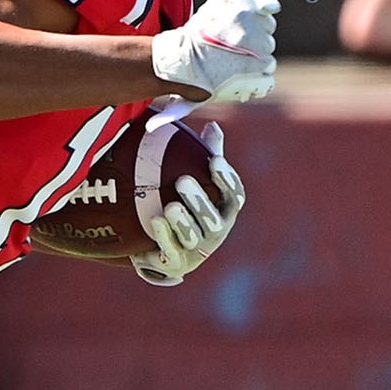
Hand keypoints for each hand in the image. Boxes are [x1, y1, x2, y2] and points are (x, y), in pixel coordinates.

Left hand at [133, 122, 243, 285]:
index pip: (235, 196)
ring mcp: (196, 250)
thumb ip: (205, 155)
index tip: (214, 160)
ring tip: (170, 206)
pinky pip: (171, 252)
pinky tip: (155, 220)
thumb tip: (213, 125)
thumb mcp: (197, 179)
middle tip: (182, 180)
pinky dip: (164, 237)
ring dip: (183, 222)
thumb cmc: (187, 204)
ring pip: (193, 238)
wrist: (163, 243)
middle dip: (199, 200)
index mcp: (224, 210)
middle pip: (213, 219)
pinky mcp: (176, 263)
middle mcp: (215, 232)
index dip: (227, 179)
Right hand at [151, 0, 279, 103]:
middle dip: (254, 42)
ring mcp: (260, 49)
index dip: (255, 21)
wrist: (181, 63)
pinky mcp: (260, 71)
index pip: (268, 9)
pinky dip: (256, 83)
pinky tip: (238, 80)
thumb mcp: (216, 6)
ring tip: (231, 65)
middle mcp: (255, 24)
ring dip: (254, 63)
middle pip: (268, 34)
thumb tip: (270, 6)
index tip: (245, 30)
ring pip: (268, 57)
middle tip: (232, 49)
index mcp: (245, 4)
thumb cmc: (195, 37)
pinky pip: (268, 79)